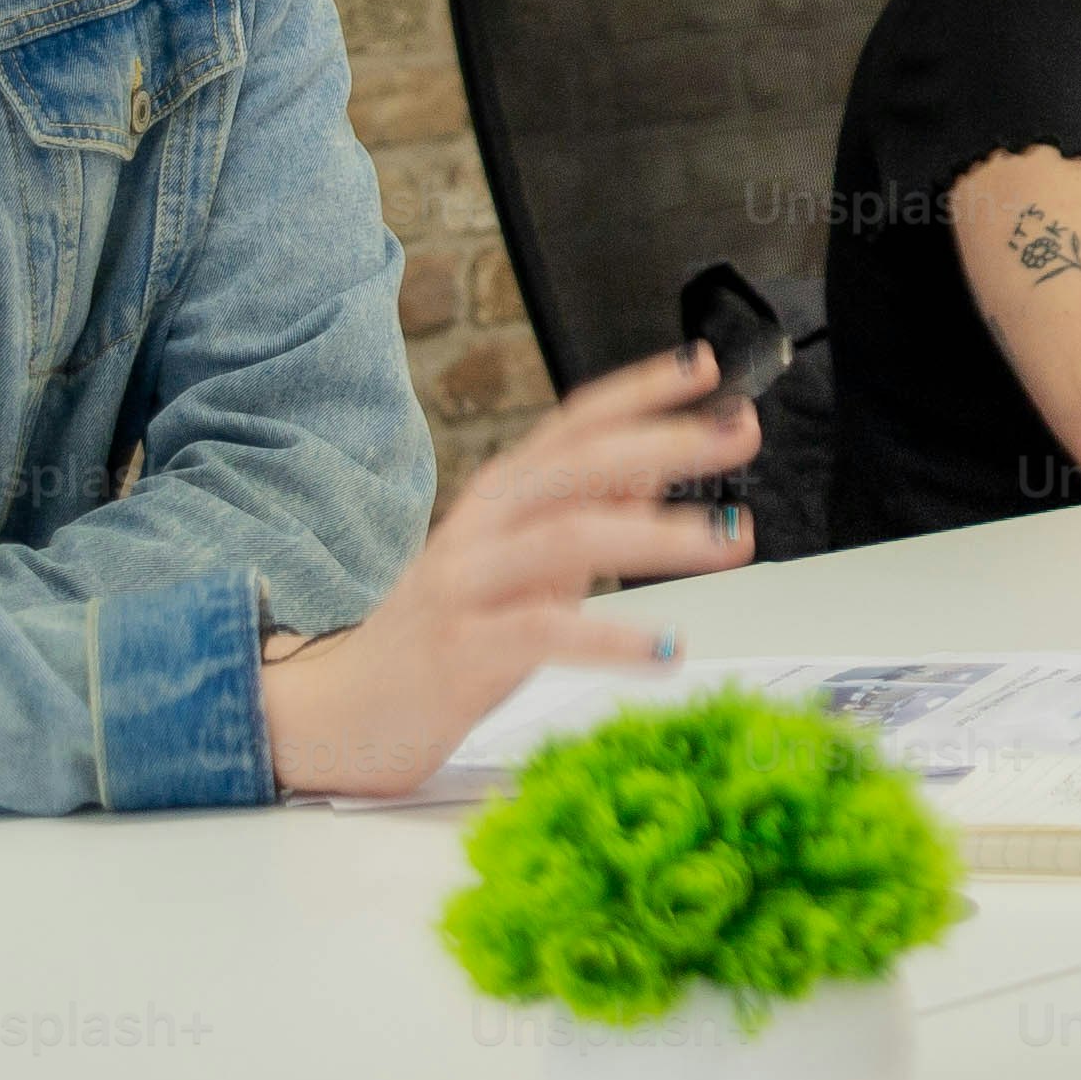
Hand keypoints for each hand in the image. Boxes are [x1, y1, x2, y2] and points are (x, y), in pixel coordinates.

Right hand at [261, 342, 762, 799]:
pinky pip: (541, 634)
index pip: (574, 423)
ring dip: (658, 534)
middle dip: (665, 442)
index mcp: (500, 495)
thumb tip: (655, 457)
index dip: (640, 389)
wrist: (342, 713)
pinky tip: (667, 649)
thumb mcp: (522, 559)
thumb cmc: (445, 632)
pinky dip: (611, 638)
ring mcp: (465, 585)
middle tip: (739, 434)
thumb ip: (583, 509)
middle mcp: (480, 525)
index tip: (705, 366)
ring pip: (566, 537)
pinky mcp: (459, 652)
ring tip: (731, 540)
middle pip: (575, 464)